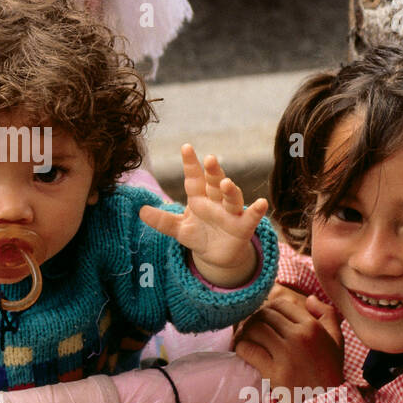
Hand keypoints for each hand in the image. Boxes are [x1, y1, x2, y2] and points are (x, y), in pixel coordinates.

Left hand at [139, 145, 268, 286]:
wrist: (217, 256)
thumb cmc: (199, 235)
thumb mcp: (178, 229)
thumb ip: (162, 220)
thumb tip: (140, 211)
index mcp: (199, 198)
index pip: (194, 178)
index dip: (190, 163)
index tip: (185, 147)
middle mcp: (216, 201)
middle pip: (215, 183)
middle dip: (213, 171)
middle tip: (209, 158)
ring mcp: (230, 213)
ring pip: (232, 198)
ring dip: (231, 190)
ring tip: (226, 183)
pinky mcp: (243, 227)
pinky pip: (251, 217)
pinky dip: (257, 210)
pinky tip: (262, 203)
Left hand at [234, 285, 344, 389]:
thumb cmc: (329, 370)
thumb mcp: (336, 340)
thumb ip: (327, 314)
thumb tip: (309, 298)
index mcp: (312, 326)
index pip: (280, 304)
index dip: (268, 309)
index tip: (264, 319)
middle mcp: (299, 337)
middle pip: (264, 315)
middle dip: (254, 319)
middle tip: (250, 328)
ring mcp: (286, 354)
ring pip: (254, 329)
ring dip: (245, 332)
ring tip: (245, 338)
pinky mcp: (274, 372)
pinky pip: (248, 350)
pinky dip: (241, 347)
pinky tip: (243, 351)